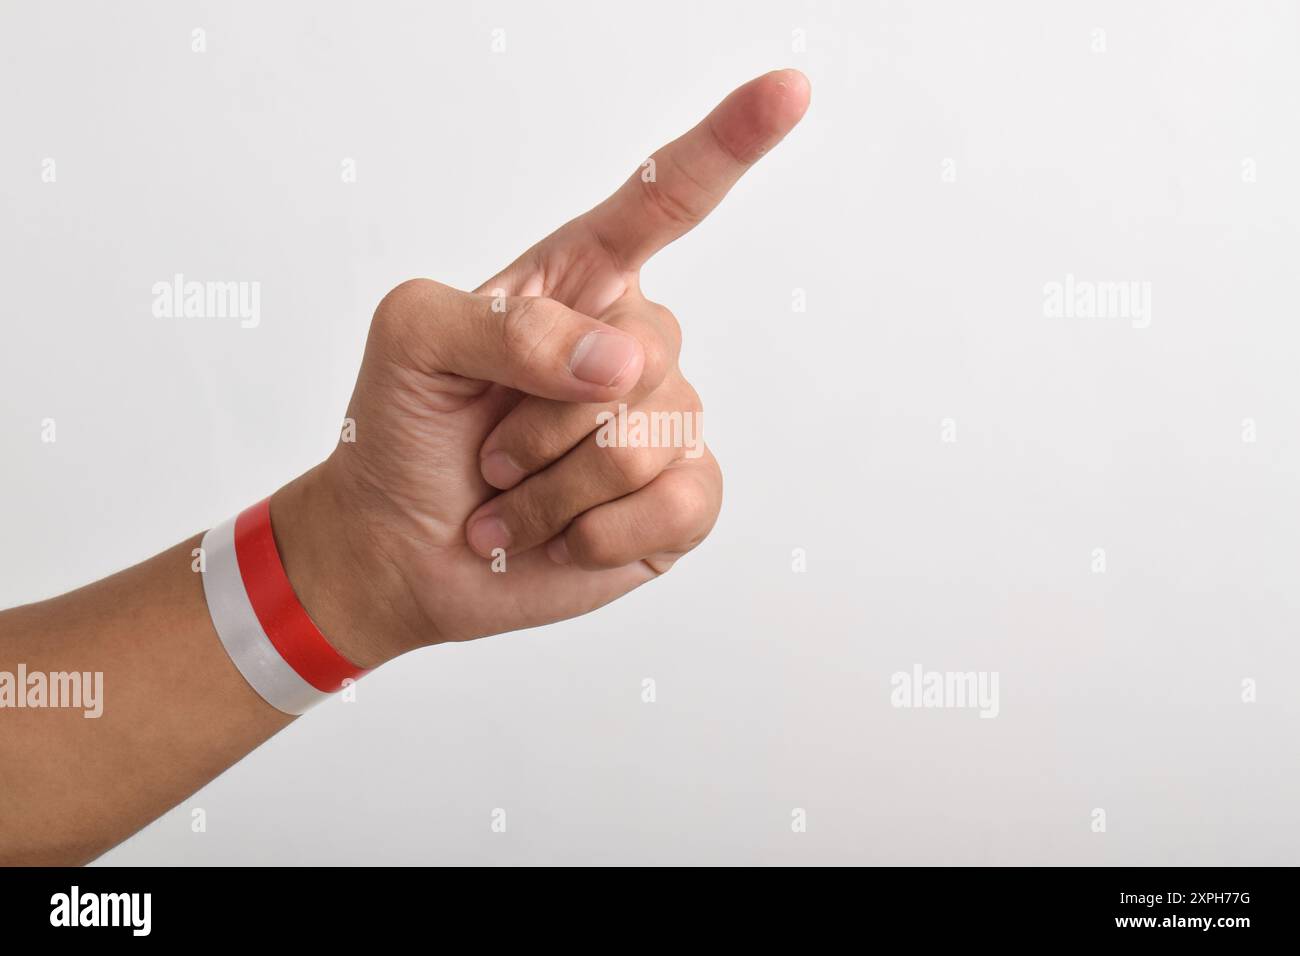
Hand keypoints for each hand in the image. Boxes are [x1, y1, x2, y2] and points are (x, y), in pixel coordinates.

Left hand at [275, 70, 810, 666]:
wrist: (402, 549)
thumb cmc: (405, 429)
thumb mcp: (413, 339)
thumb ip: (504, 325)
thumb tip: (620, 366)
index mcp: (580, 282)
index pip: (665, 201)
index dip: (729, 144)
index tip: (790, 89)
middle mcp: (634, 345)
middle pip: (646, 356)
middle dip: (543, 420)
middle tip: (489, 451)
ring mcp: (665, 424)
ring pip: (650, 440)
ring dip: (553, 488)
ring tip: (510, 497)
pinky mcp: (679, 501)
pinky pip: (680, 503)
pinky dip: (600, 534)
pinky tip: (562, 537)